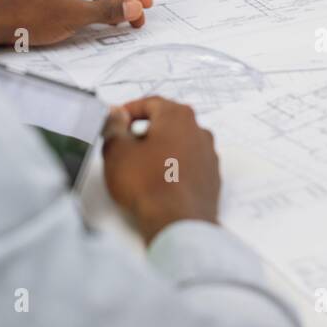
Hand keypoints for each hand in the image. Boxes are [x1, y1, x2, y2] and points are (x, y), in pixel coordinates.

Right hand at [102, 97, 219, 243]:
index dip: (128, 111)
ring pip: (179, 144)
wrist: (178, 223)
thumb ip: (115, 127)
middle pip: (167, 123)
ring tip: (139, 167)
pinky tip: (157, 182)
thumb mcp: (117, 151)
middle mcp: (198, 131)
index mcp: (177, 116)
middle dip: (144, 131)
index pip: (150, 103)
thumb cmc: (149, 185)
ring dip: (159, 150)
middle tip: (124, 144)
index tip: (116, 121)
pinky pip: (188, 165)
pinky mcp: (211, 178)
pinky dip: (173, 168)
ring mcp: (208, 155)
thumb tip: (116, 115)